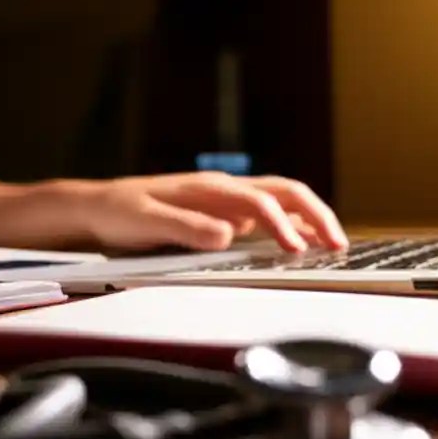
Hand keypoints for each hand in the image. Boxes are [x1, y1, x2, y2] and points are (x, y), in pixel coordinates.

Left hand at [80, 172, 347, 253]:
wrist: (100, 206)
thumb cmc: (121, 212)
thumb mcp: (147, 222)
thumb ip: (185, 227)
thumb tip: (225, 236)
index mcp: (209, 188)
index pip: (259, 202)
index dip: (282, 225)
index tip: (296, 250)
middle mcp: (224, 190)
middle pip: (284, 192)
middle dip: (316, 214)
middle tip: (337, 243)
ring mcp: (226, 200)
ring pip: (281, 200)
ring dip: (309, 218)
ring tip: (332, 244)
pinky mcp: (223, 213)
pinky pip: (267, 215)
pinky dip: (291, 226)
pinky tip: (301, 244)